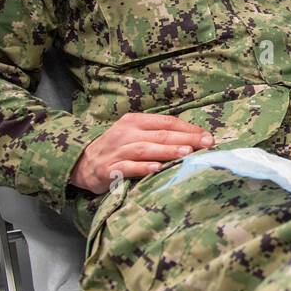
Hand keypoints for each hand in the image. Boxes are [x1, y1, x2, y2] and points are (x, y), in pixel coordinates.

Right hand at [70, 112, 214, 193]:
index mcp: (135, 121)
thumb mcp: (135, 133)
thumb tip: (194, 139)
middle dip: (186, 139)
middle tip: (206, 144)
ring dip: (167, 151)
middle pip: (161, 135)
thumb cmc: (117, 147)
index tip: (208, 136)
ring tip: (186, 153)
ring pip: (145, 149)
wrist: (82, 162)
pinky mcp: (109, 169)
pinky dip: (143, 168)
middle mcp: (126, 134)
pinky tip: (157, 168)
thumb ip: (159, 134)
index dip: (189, 129)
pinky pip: (127, 167)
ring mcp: (117, 151)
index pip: (167, 122)